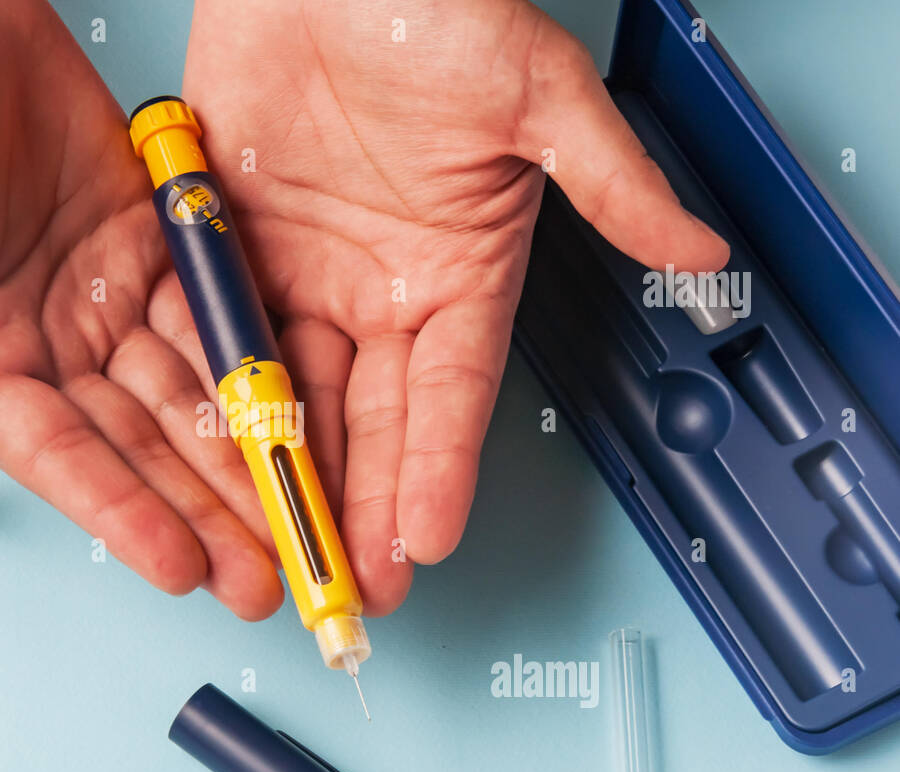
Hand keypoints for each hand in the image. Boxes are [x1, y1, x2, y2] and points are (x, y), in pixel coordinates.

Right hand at [0, 0, 282, 617]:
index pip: (57, 455)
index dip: (118, 511)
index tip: (180, 568)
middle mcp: (47, 348)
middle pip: (139, 446)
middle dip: (203, 513)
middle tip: (267, 583)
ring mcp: (104, 304)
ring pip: (188, 399)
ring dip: (243, 463)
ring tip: (301, 523)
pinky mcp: (151, 255)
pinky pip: (213, 322)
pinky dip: (258, 372)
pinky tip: (303, 422)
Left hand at [184, 0, 728, 613]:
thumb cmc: (434, 6)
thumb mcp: (536, 94)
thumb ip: (608, 178)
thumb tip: (698, 249)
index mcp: (456, 272)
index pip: (451, 394)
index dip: (438, 469)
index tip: (427, 543)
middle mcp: (377, 288)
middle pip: (368, 417)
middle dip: (358, 503)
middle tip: (346, 583)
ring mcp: (302, 273)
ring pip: (290, 393)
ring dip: (282, 472)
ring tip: (273, 546)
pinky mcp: (232, 246)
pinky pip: (219, 333)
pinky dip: (210, 393)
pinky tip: (205, 454)